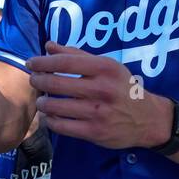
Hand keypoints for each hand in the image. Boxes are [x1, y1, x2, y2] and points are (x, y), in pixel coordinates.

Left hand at [27, 42, 172, 149]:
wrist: (148, 119)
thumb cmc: (122, 88)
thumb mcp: (107, 66)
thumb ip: (77, 55)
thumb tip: (49, 45)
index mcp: (105, 68)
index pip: (65, 61)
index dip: (43, 61)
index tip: (31, 62)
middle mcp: (101, 89)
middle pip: (56, 83)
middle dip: (38, 80)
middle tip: (34, 80)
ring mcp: (97, 112)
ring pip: (55, 106)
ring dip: (42, 102)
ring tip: (42, 100)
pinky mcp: (94, 132)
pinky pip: (61, 126)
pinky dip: (50, 120)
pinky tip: (50, 116)